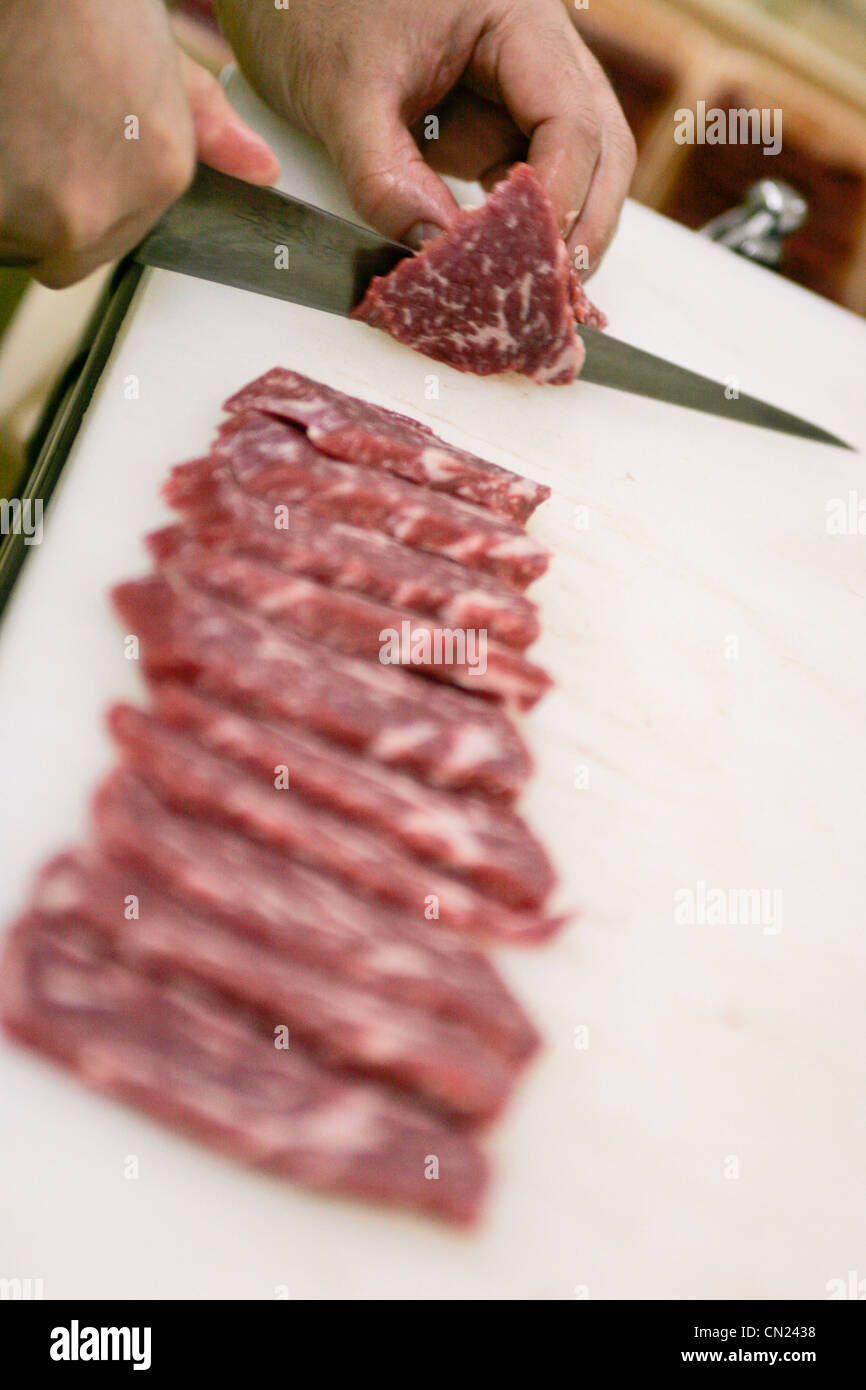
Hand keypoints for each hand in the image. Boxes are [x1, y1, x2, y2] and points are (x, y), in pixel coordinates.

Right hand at [0, 0, 278, 286]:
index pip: (121, 238)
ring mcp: (45, 217)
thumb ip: (211, 127)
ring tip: (14, 142)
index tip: (70, 162)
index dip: (92, 202)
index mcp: (158, 174)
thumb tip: (262, 170)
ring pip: (24, 246)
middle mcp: (103, 211)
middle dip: (52, 213)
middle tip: (37, 145)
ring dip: (14, 210)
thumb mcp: (163, 61)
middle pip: (69, 253)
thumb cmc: (84, 9)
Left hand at [216, 0, 634, 270]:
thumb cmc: (316, 10)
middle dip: (582, 224)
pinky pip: (534, 177)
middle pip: (601, 145)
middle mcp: (539, 47)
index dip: (557, 197)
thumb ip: (384, 176)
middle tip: (550, 292)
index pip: (569, 118)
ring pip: (581, 165)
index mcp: (516, 15)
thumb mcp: (341, 91)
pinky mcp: (498, 120)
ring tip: (532, 290)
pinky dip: (526, 225)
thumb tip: (435, 249)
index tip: (528, 259)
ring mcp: (524, 86)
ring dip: (562, 230)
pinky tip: (506, 265)